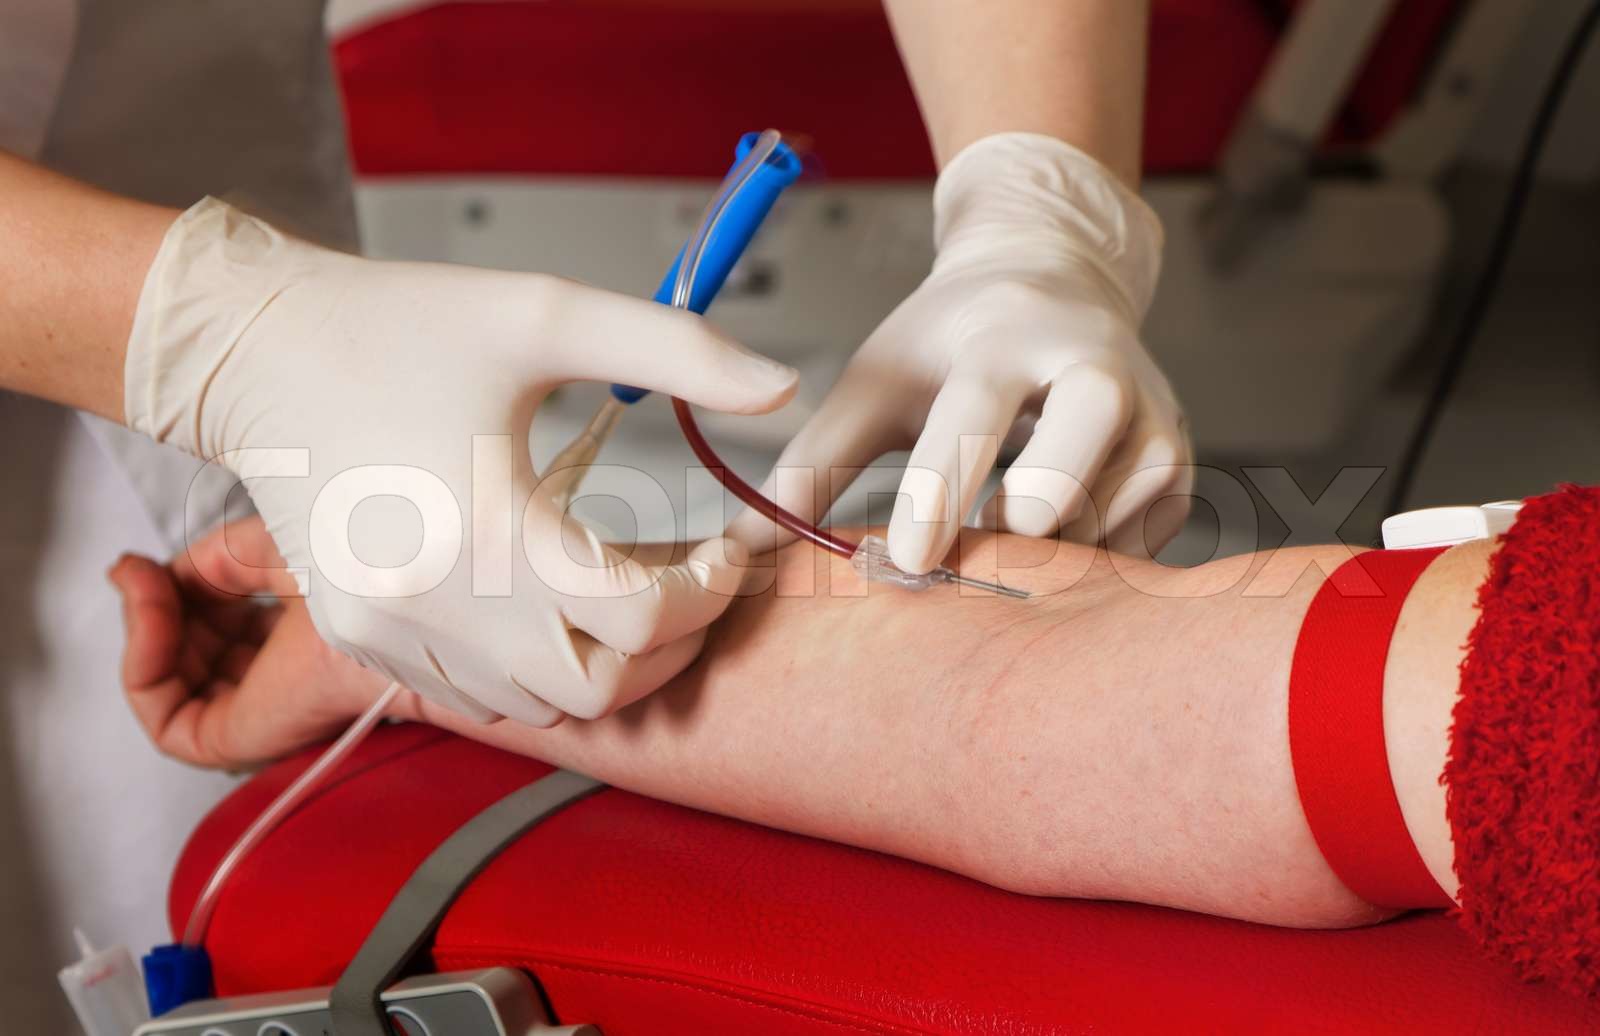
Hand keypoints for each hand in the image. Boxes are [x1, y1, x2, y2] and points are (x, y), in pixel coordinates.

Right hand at [110, 517, 405, 768]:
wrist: (384, 598)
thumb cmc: (360, 567)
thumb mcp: (274, 542)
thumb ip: (214, 559)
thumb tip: (158, 575)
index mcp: (307, 636)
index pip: (224, 622)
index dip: (179, 589)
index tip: (143, 562)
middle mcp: (288, 679)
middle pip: (195, 653)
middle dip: (158, 606)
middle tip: (138, 573)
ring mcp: (263, 714)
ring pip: (173, 684)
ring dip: (145, 628)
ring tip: (144, 588)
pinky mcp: (240, 741)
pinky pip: (164, 717)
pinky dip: (142, 665)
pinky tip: (152, 620)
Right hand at [125, 199, 798, 725]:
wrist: (256, 348)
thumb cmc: (398, 324)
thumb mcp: (547, 313)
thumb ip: (678, 350)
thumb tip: (782, 388)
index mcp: (485, 530)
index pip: (642, 617)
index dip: (709, 590)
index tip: (724, 548)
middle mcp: (431, 605)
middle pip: (599, 688)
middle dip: (668, 644)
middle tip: (688, 583)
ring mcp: (388, 633)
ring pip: (539, 704)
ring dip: (602, 659)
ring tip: (620, 584)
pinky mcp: (359, 637)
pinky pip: (475, 695)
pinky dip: (531, 666)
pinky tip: (543, 599)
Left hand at [731, 133, 1190, 573]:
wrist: (1055, 281)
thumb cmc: (951, 341)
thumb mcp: (876, 381)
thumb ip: (815, 461)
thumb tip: (747, 546)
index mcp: (1008, 334)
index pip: (974, 414)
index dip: (938, 490)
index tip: (905, 558)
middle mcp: (1096, 365)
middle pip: (1070, 464)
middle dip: (1013, 517)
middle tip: (970, 539)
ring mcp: (1153, 413)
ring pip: (1106, 517)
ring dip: (1046, 548)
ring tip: (1002, 531)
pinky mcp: (1179, 461)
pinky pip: (1139, 542)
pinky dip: (1090, 559)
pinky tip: (1050, 539)